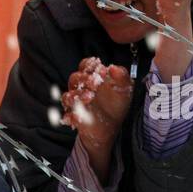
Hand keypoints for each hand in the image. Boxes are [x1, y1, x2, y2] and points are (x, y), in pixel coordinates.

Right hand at [61, 58, 131, 180]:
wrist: (113, 125)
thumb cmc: (117, 104)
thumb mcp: (125, 89)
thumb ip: (121, 76)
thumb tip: (113, 67)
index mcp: (92, 77)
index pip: (85, 66)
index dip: (90, 65)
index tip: (101, 70)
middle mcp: (81, 88)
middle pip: (74, 78)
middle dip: (84, 79)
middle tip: (96, 83)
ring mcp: (76, 103)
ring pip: (67, 96)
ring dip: (76, 96)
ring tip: (90, 97)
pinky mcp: (75, 117)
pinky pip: (67, 116)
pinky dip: (71, 116)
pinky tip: (79, 117)